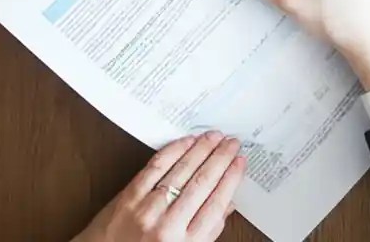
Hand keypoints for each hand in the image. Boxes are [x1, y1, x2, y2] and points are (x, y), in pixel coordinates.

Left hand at [73, 132, 245, 241]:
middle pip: (203, 183)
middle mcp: (169, 227)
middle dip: (221, 158)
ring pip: (182, 171)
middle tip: (232, 143)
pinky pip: (156, 166)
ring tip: (214, 137)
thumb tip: (228, 203)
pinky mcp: (129, 196)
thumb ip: (207, 232)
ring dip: (202, 150)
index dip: (231, 178)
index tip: (240, 162)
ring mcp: (148, 210)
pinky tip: (186, 142)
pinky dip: (174, 150)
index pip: (217, 203)